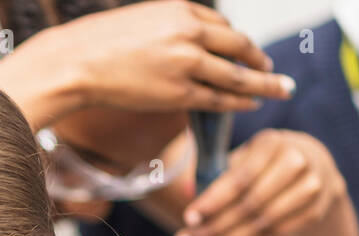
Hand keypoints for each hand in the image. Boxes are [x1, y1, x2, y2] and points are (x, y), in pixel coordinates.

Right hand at [0, 0, 291, 126]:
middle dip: (260, 60)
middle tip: (276, 69)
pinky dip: (239, 101)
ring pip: (235, 75)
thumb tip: (186, 47)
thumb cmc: (98, 44)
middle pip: (238, 46)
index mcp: (180, 10)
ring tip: (282, 90)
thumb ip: (168, 31)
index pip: (220, 26)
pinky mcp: (178, 92)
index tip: (248, 52)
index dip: (237, 43)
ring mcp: (186, 63)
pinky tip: (253, 103)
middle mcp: (189, 32)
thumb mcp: (140, 22)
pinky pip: (218, 98)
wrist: (76, 62)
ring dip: (263, 83)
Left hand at [175, 130, 346, 235]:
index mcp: (271, 143)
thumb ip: (214, 175)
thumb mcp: (240, 160)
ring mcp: (311, 186)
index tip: (189, 219)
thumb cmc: (263, 163)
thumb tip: (186, 191)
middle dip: (215, 228)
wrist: (312, 166)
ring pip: (264, 223)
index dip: (213, 201)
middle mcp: (297, 161)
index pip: (240, 178)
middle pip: (251, 205)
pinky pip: (276, 234)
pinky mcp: (315, 210)